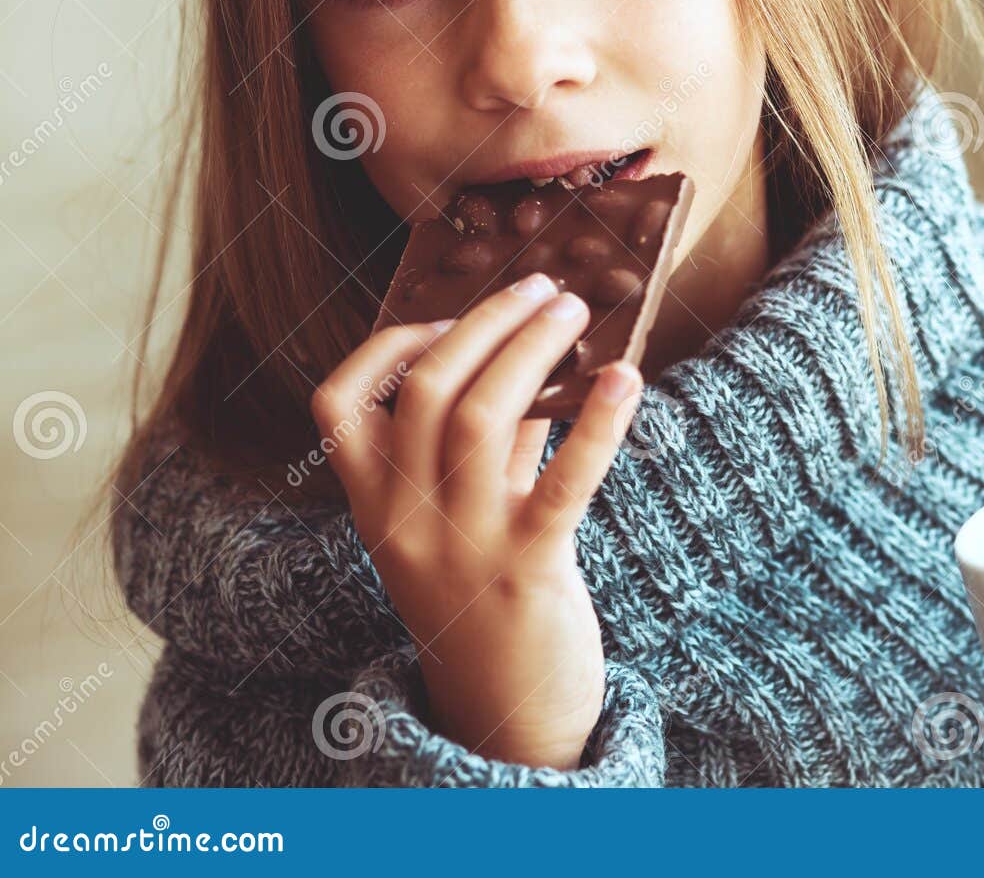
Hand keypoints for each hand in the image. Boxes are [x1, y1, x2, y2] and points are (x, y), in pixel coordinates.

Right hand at [311, 272, 643, 769]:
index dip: (390, 344)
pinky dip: (596, 423)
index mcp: (373, 506)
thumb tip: (528, 354)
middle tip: (545, 287)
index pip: (338, 404)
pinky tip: (626, 379)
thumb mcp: (461, 518)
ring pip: (479, 419)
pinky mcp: (529, 571)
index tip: (448, 315)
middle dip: (486, 323)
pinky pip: (562, 483)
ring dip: (532, 349)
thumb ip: (483, 445)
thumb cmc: (486, 596)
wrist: (509, 714)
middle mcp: (404, 522)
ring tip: (577, 311)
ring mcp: (463, 548)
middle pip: (425, 391)